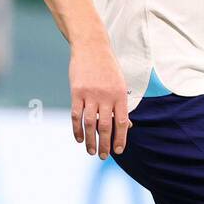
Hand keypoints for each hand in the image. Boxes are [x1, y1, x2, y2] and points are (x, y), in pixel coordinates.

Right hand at [69, 39, 130, 158]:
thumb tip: (127, 127)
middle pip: (106, 126)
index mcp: (120, 95)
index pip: (122, 122)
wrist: (91, 47)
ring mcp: (90, 94)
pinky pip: (76, 115)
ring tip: (91, 151)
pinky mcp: (76, 92)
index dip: (121, 138)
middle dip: (105, 144)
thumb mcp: (120, 84)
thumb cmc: (108, 68)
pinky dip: (77, 129)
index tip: (119, 150)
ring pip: (90, 123)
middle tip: (104, 157)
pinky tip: (79, 138)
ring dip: (90, 140)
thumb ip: (121, 105)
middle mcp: (106, 96)